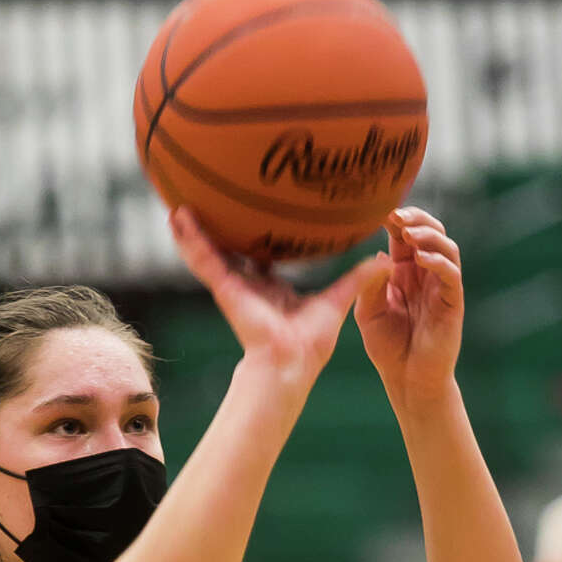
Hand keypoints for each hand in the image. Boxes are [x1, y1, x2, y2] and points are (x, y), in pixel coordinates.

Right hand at [170, 207, 392, 388]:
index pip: (261, 257)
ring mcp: (233, 286)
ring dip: (193, 230)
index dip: (257, 237)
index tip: (254, 215)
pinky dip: (189, 239)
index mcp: (271, 288)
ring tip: (177, 203)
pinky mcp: (225, 287)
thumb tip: (385, 259)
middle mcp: (249, 285)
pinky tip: (176, 217)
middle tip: (207, 200)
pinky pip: (203, 259)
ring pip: (209, 252)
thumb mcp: (338, 301)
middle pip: (230, 250)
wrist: (290, 361)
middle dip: (219, 228)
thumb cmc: (311, 343)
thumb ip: (359, 278)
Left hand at [355, 207, 463, 408]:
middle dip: (416, 219)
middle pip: (430, 232)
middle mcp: (426, 275)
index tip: (380, 211)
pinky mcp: (453, 303)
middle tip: (397, 216)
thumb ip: (372, 285)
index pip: (405, 236)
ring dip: (429, 236)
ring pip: (446, 247)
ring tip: (410, 234)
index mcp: (405, 273)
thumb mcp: (369, 313)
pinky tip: (421, 259)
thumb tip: (380, 255)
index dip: (397, 221)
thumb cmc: (388, 349)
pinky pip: (452, 275)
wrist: (408, 381)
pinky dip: (438, 262)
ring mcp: (441, 287)